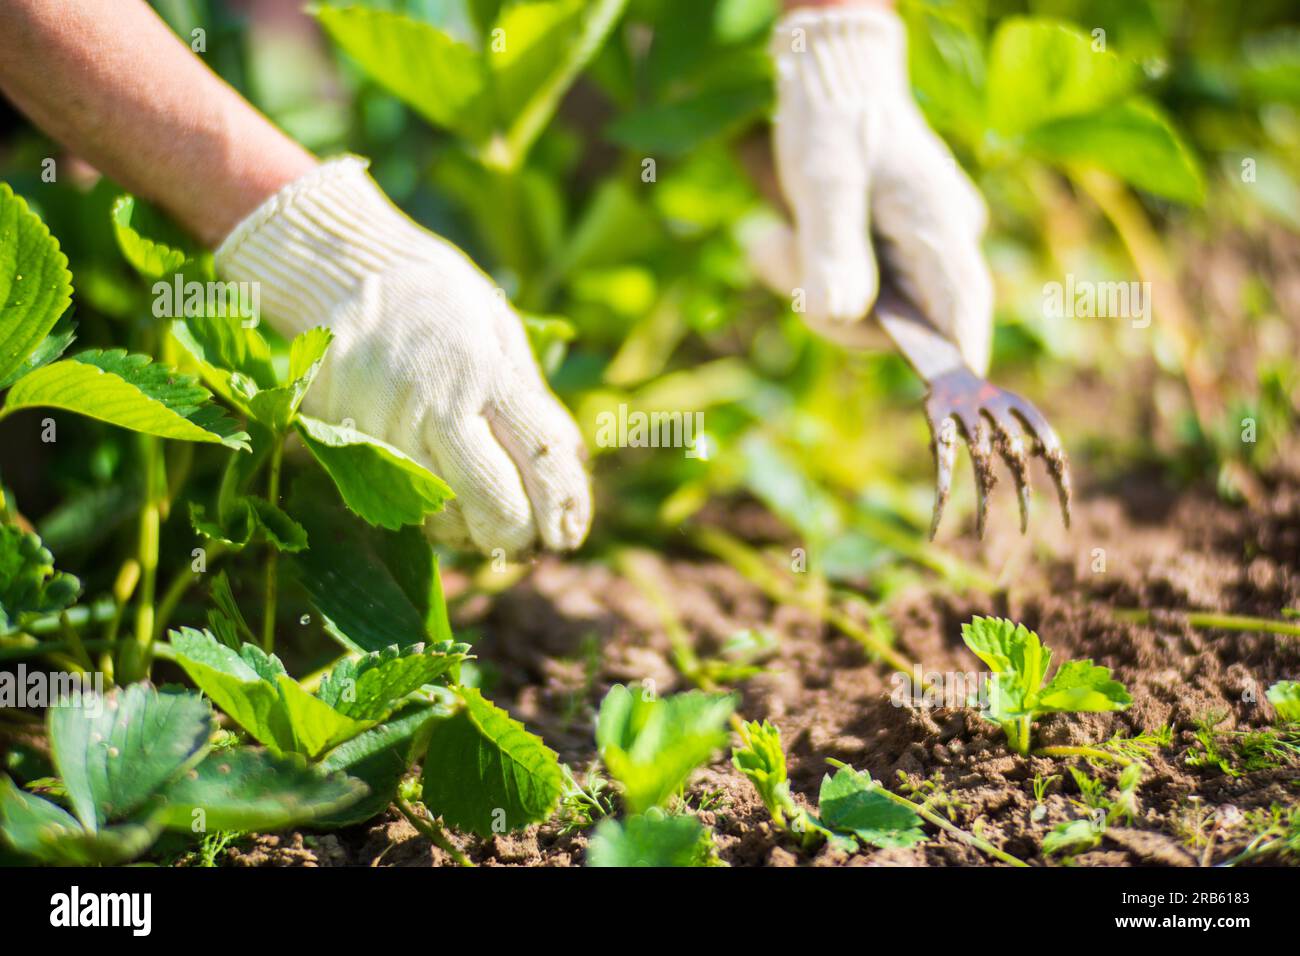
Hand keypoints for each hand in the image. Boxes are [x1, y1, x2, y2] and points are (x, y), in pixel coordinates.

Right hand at [216, 157, 591, 556]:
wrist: (347, 273)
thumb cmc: (441, 299)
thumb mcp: (501, 332)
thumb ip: (533, 402)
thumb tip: (572, 461)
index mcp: (484, 372)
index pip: (539, 456)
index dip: (562, 504)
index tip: (572, 533)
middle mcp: (435, 406)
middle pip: (494, 502)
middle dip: (521, 532)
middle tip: (534, 538)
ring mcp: (387, 428)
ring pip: (444, 515)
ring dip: (476, 532)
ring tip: (492, 524)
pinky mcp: (349, 441)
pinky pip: (400, 502)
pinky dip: (434, 517)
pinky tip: (452, 510)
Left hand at [749, 5, 992, 373]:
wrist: (830, 80)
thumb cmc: (832, 121)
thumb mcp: (822, 179)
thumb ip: (832, 247)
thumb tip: (840, 315)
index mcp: (939, 224)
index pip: (962, 309)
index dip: (952, 361)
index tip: (941, 401)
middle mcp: (940, 242)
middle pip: (898, 320)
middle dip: (829, 307)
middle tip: (771, 252)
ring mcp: (916, 250)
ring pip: (867, 309)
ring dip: (808, 285)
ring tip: (768, 238)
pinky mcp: (888, 254)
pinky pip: (852, 288)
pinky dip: (810, 274)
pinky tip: (777, 236)